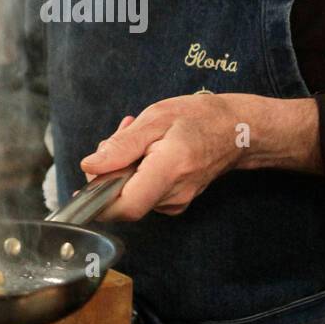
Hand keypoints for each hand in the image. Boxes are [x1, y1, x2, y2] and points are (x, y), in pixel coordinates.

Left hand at [79, 94, 321, 220]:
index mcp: (169, 169)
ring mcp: (176, 203)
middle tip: (121, 134)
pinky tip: (148, 149)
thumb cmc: (200, 118)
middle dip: (110, 170)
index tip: (87, 181)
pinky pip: (142, 193)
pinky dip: (137, 172)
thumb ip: (121, 144)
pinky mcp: (174, 203)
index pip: (126, 206)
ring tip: (140, 136)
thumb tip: (89, 166)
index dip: (98, 200)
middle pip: (122, 199)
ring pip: (130, 194)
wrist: (237, 131)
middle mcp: (173, 194)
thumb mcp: (156, 117)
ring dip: (124, 167)